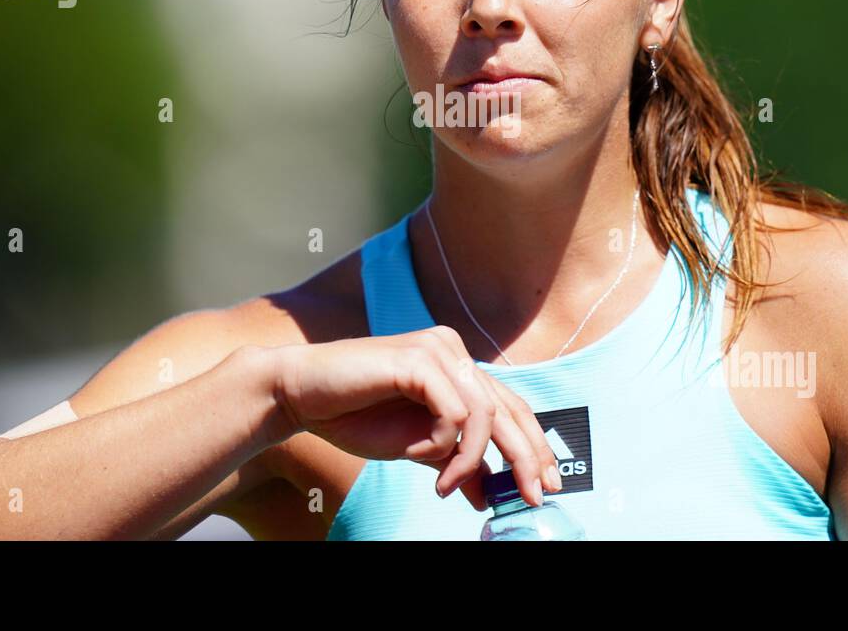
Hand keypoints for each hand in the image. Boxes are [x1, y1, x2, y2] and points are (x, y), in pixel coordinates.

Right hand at [268, 326, 559, 508]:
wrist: (301, 395)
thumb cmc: (354, 415)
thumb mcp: (416, 447)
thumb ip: (454, 461)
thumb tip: (490, 493)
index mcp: (457, 366)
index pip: (510, 406)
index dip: (533, 446)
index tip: (545, 487)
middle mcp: (453, 351)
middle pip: (508, 408)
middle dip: (525, 458)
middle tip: (531, 498)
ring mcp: (437, 350)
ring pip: (483, 414)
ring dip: (470, 460)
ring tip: (445, 487)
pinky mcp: (418, 360)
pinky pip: (453, 413)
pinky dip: (444, 445)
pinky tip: (419, 458)